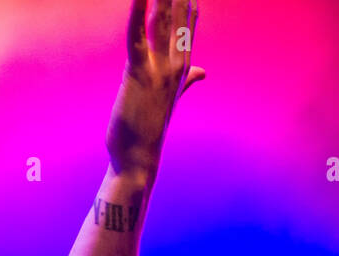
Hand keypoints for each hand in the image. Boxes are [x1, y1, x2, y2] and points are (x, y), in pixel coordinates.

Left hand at [106, 0, 204, 180]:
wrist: (139, 158)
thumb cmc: (148, 129)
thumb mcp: (170, 98)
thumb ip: (187, 80)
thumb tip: (201, 71)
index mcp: (182, 67)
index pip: (187, 25)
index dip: (188, 4)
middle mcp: (175, 64)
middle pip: (177, 17)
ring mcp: (159, 69)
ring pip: (161, 20)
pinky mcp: (139, 74)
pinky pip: (137, 35)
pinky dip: (137, 13)